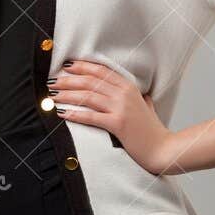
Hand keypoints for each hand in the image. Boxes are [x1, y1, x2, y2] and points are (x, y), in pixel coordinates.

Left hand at [49, 60, 173, 176]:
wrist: (163, 149)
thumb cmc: (153, 131)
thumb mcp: (146, 107)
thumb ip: (140, 98)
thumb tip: (140, 94)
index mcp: (129, 87)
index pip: (101, 71)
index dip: (82, 66)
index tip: (66, 65)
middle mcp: (124, 94)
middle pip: (90, 81)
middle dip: (68, 80)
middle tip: (52, 81)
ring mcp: (121, 108)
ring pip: (87, 96)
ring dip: (67, 95)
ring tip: (52, 96)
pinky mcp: (118, 124)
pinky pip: (91, 116)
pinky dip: (74, 113)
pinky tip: (61, 113)